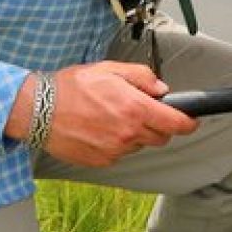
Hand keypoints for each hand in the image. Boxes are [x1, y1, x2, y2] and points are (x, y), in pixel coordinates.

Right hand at [41, 61, 197, 167]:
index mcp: (134, 109)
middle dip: (158, 125)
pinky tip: (100, 128)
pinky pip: (119, 154)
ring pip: (139, 145)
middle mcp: (127, 134)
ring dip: (135, 134)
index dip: (188, 123)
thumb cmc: (73, 87)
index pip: (175, 123)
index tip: (191, 121)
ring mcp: (114, 151)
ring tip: (112, 116)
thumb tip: (161, 89)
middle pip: (160, 137)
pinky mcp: (101, 161)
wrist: (40, 110)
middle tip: (142, 110)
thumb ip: (142, 77)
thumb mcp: (111, 69)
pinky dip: (116, 143)